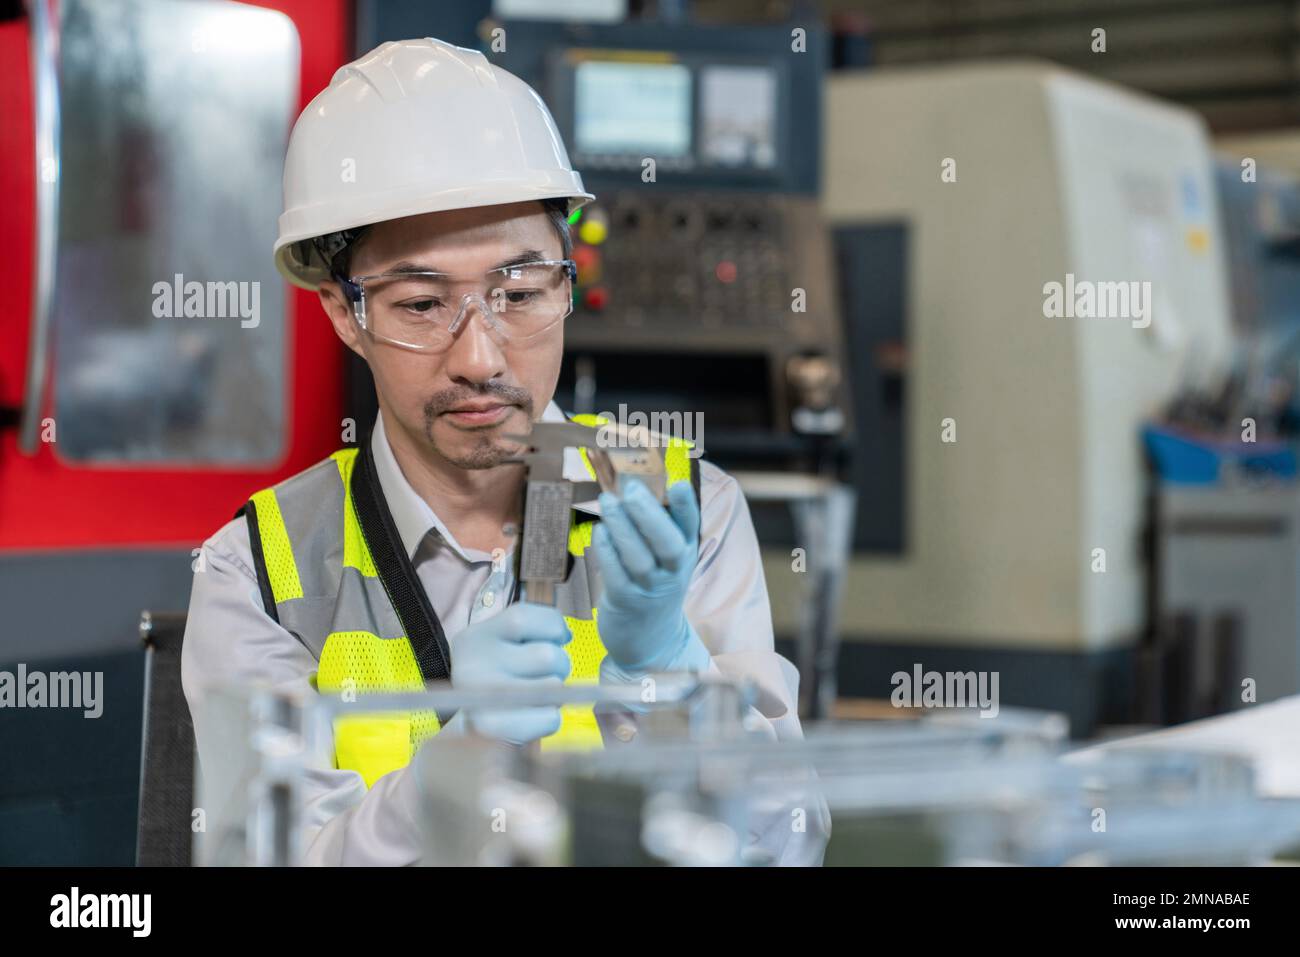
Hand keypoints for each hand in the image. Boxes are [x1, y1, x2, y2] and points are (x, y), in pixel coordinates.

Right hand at [447, 601, 571, 744]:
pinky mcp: (493, 729)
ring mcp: (482, 698)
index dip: (552, 627)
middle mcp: (474, 664)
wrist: (465, 732)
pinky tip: (532, 717)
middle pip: (547, 655)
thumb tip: (565, 635)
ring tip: (535, 696)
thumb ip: (531, 631)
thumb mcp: (501, 645)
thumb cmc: (497, 680)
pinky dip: (550, 718)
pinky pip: (550, 718)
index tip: (553, 638)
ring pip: (554, 686)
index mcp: (475, 637)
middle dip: (558, 665)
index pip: (523, 616)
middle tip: (541, 676)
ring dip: (555, 692)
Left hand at [592, 477, 709, 674]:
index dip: (686, 505)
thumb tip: (632, 480)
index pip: (691, 525)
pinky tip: (599, 531)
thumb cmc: (653, 582)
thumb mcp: (666, 554)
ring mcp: (650, 588)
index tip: (678, 483)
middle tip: (630, 487)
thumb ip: (657, 522)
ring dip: (622, 527)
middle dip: (648, 514)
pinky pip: (615, 574)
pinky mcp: (626, 601)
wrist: (649, 637)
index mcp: (685, 551)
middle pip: (666, 543)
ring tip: (607, 501)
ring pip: (638, 557)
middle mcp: (673, 571)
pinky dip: (607, 551)